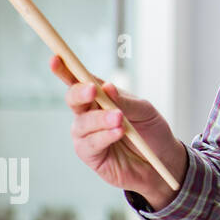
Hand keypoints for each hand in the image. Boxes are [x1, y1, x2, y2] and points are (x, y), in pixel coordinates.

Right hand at [50, 54, 186, 207]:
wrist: (163, 161)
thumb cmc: (151, 131)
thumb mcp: (144, 111)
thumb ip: (125, 101)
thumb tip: (107, 86)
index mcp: (100, 97)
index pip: (80, 80)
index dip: (66, 69)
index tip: (56, 58)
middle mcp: (89, 114)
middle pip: (74, 99)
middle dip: (80, 93)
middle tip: (92, 91)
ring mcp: (87, 135)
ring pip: (82, 123)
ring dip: (100, 119)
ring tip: (119, 118)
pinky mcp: (90, 155)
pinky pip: (91, 144)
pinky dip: (105, 136)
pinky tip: (118, 132)